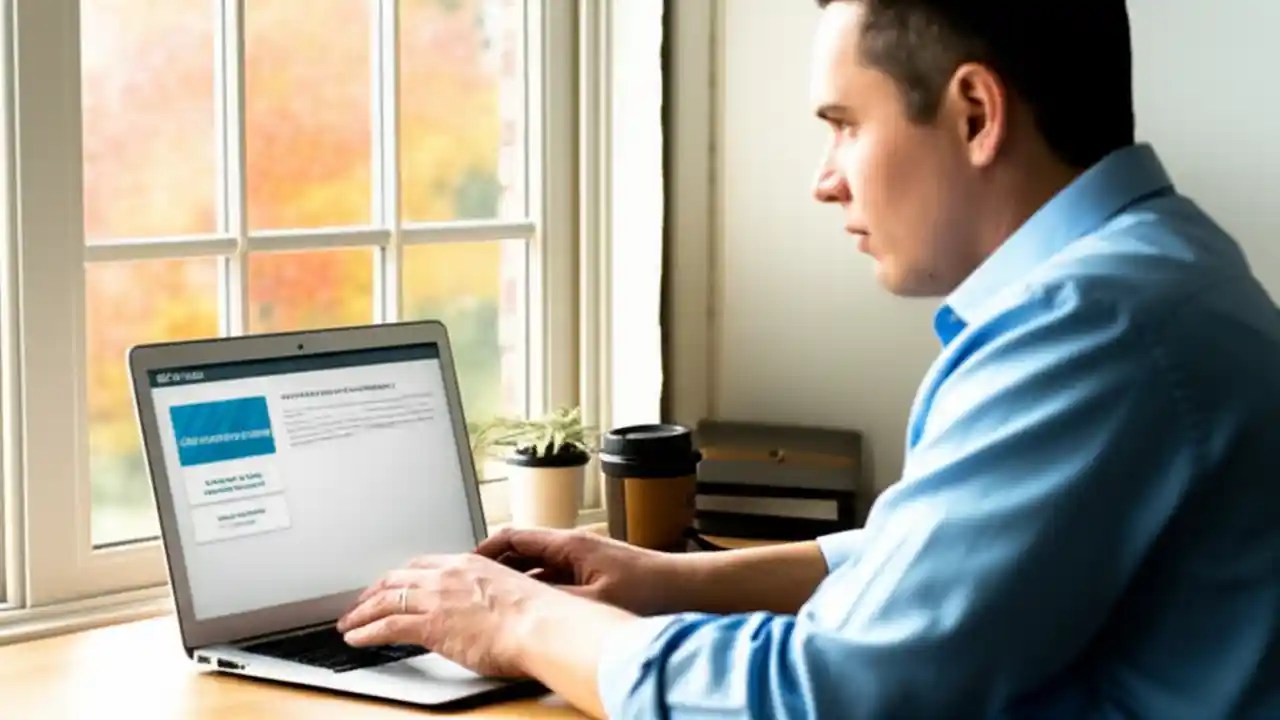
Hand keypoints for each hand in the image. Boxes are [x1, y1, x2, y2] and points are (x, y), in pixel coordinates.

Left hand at [336, 553, 555, 677]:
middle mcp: (448, 574)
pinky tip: (357, 639)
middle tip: (360, 604)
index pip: (423, 564)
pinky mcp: (430, 624)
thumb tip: (488, 611)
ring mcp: (437, 597)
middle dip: (374, 591)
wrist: (542, 626)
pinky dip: (367, 632)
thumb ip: (490, 597)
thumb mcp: (510, 594)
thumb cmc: (538, 616)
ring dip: (362, 613)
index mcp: (469, 563)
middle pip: (397, 577)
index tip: (393, 585)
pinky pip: (387, 626)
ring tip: (348, 624)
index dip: (402, 576)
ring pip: (386, 599)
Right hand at [476, 527, 683, 615]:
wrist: (688, 589)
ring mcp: (585, 560)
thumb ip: (554, 602)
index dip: (484, 550)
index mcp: (569, 544)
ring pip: (537, 566)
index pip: (513, 537)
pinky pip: (555, 577)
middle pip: (521, 551)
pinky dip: (537, 590)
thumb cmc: (651, 591)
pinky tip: (532, 610)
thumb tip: (520, 606)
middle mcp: (574, 546)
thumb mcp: (594, 601)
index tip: (465, 565)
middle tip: (471, 586)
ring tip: (494, 600)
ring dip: (516, 580)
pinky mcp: (595, 574)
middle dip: (494, 567)